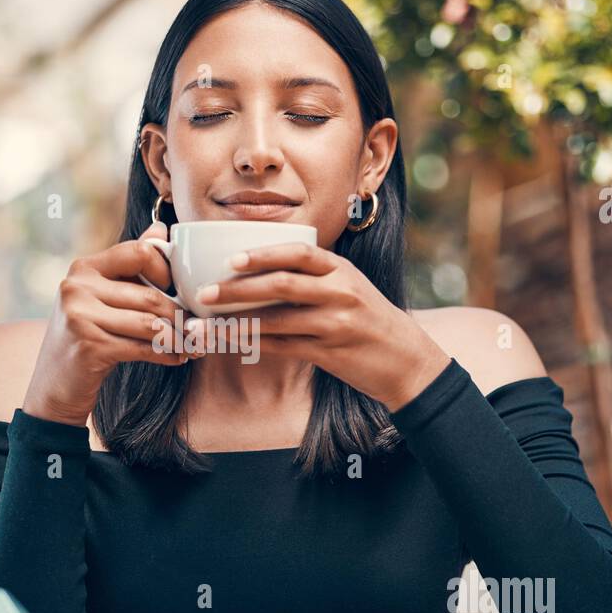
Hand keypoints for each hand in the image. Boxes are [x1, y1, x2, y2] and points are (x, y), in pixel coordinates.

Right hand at [22, 221, 191, 427]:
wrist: (54, 386)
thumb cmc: (85, 337)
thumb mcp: (101, 297)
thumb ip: (129, 265)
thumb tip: (160, 229)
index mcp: (84, 268)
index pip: (139, 252)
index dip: (165, 271)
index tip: (177, 292)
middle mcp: (77, 287)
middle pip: (149, 295)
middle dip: (180, 315)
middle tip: (200, 328)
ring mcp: (80, 317)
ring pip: (149, 324)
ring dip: (178, 338)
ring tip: (193, 345)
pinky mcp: (89, 346)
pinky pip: (142, 348)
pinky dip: (166, 355)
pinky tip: (177, 358)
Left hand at [193, 241, 450, 410]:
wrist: (407, 360)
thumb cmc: (370, 321)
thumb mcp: (350, 287)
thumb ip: (314, 277)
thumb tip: (260, 273)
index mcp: (342, 270)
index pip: (299, 252)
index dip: (263, 253)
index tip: (231, 259)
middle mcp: (340, 292)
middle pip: (281, 284)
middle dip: (238, 289)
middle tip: (204, 292)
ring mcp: (336, 323)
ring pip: (276, 320)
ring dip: (236, 323)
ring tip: (205, 325)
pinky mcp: (329, 352)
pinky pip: (282, 346)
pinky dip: (253, 345)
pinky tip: (231, 344)